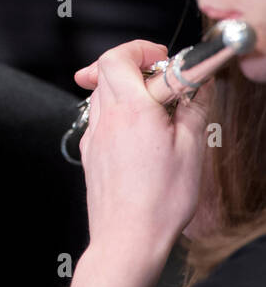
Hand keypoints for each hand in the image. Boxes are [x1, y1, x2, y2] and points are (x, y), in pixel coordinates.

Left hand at [65, 39, 209, 286]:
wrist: (127, 237)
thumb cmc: (159, 200)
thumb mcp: (191, 150)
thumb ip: (193, 110)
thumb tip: (197, 87)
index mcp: (130, 110)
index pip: (118, 57)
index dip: (141, 50)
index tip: (163, 58)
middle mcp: (104, 118)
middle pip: (105, 70)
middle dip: (134, 66)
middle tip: (162, 79)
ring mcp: (92, 135)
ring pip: (101, 93)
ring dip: (125, 89)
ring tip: (154, 107)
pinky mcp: (89, 151)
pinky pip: (99, 118)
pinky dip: (117, 113)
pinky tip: (139, 132)